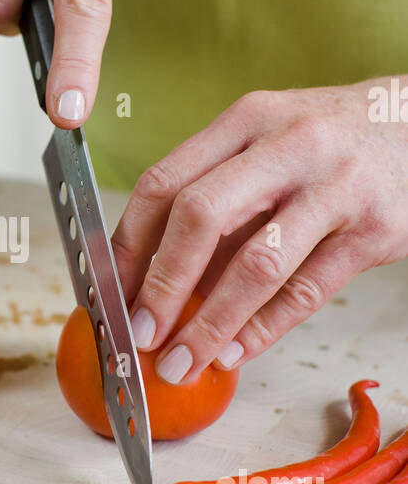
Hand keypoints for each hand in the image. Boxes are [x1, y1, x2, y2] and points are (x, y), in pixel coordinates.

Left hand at [111, 81, 407, 381]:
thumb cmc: (331, 142)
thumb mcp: (269, 143)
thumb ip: (218, 196)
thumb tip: (153, 275)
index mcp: (246, 121)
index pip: (165, 182)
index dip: (128, 245)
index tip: (109, 293)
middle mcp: (287, 147)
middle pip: (201, 216)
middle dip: (161, 284)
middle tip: (140, 334)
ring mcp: (334, 188)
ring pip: (256, 264)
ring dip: (210, 323)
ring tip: (182, 362)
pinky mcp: (374, 230)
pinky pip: (307, 290)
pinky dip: (264, 329)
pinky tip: (236, 352)